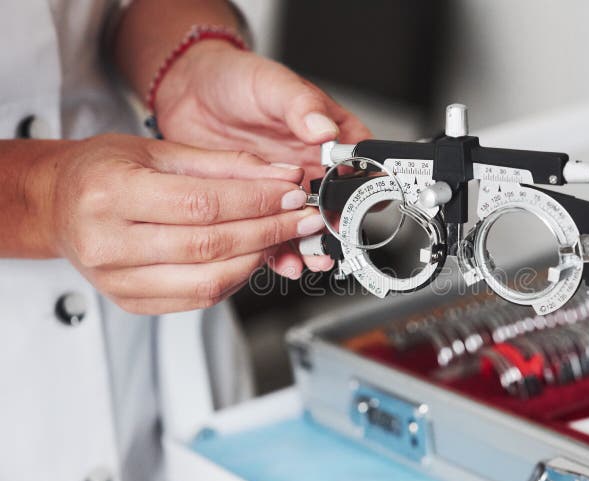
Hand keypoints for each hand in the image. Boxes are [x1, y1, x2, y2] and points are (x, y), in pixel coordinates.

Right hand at [39, 134, 325, 313]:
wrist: (58, 206)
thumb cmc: (104, 171)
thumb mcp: (158, 150)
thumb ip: (223, 164)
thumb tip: (281, 177)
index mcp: (110, 193)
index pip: (202, 204)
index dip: (256, 201)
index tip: (292, 194)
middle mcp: (108, 242)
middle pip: (210, 245)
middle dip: (269, 230)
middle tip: (302, 218)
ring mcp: (117, 280)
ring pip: (209, 281)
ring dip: (258, 258)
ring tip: (282, 236)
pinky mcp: (131, 302)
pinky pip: (198, 299)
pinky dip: (234, 279)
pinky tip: (251, 256)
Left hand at [153, 41, 370, 272]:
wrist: (190, 92)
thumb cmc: (237, 80)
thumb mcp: (273, 84)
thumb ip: (302, 106)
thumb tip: (325, 129)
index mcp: (328, 135)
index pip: (360, 164)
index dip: (366, 186)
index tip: (361, 202)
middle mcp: (310, 166)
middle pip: (337, 204)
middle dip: (337, 226)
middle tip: (331, 234)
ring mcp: (283, 189)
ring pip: (306, 225)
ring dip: (312, 245)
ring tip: (311, 257)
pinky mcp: (256, 205)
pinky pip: (273, 234)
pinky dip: (280, 252)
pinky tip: (284, 261)